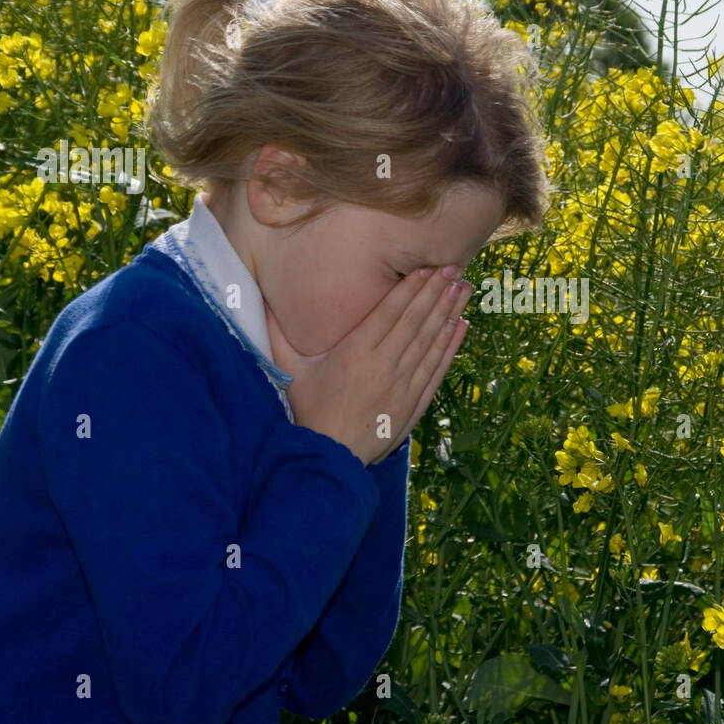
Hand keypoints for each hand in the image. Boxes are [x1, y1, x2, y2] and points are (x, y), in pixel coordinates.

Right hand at [264, 266, 472, 466]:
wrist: (328, 457)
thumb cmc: (307, 411)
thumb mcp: (289, 369)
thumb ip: (276, 333)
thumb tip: (259, 299)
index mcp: (356, 352)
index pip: (391, 311)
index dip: (412, 287)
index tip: (429, 266)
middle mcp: (384, 365)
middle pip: (416, 321)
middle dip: (437, 292)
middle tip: (455, 267)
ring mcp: (403, 385)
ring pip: (431, 342)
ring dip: (449, 313)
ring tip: (464, 288)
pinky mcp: (413, 404)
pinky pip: (436, 369)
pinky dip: (450, 347)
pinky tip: (461, 327)